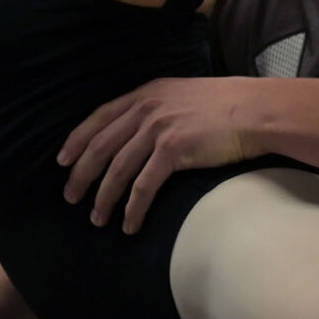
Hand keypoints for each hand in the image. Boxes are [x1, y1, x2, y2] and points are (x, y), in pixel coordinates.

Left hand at [58, 79, 257, 233]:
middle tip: (70, 197)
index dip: (76, 141)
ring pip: (118, 169)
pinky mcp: (173, 150)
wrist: (255, 110)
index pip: (98, 117)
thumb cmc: (226, 106)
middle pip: (100, 146)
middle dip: (81, 174)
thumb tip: (141, 132)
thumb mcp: (182, 96)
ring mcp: (158, 129)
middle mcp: (146, 109)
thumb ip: (158, 108)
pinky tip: (129, 224)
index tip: (62, 161)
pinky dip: (133, 208)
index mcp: (146, 94)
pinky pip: (144, 186)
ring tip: (97, 219)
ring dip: (104, 198)